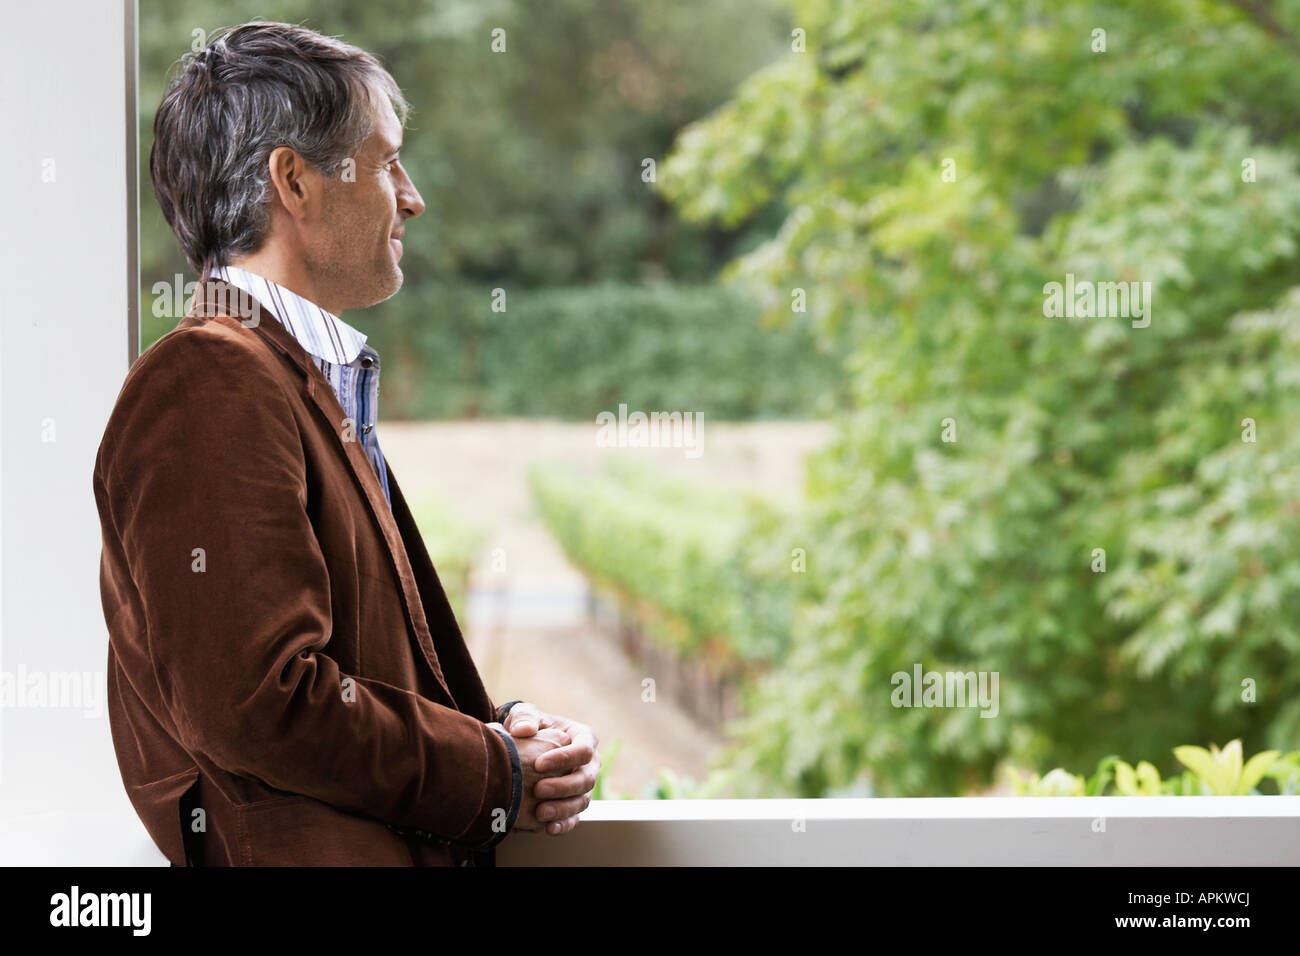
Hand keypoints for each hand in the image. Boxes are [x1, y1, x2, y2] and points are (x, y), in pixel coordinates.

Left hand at [502, 702, 599, 835]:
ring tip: (540, 813)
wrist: (523, 747)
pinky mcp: (574, 805)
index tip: (539, 764)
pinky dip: (563, 825)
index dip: (564, 758)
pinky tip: (548, 828)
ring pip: (583, 801)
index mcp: (584, 737)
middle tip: (539, 790)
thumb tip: (524, 730)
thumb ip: (525, 718)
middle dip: (564, 786)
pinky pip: (575, 818)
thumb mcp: (525, 715)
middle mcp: (590, 764)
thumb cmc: (528, 726)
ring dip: (563, 808)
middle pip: (587, 779)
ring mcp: (584, 786)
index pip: (584, 749)